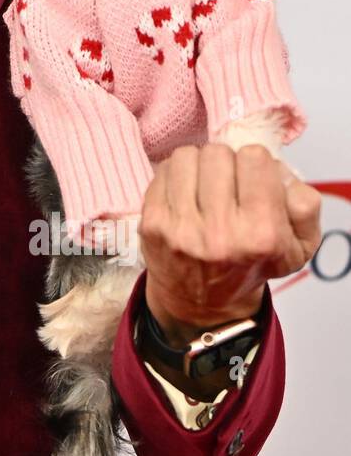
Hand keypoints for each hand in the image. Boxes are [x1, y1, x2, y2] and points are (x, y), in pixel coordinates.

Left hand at [139, 143, 321, 343]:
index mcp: (261, 235)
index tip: (253, 179)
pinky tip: (186, 193)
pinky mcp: (151, 224)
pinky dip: (175, 175)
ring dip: (198, 165)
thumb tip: (279, 171)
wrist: (203, 301)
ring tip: (205, 185)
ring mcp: (180, 228)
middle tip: (228, 183)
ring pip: (186, 156)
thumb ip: (305, 205)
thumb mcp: (299, 246)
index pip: (254, 158)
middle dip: (226, 162)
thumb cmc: (252, 264)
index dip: (255, 163)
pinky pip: (163, 171)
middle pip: (218, 154)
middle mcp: (219, 233)